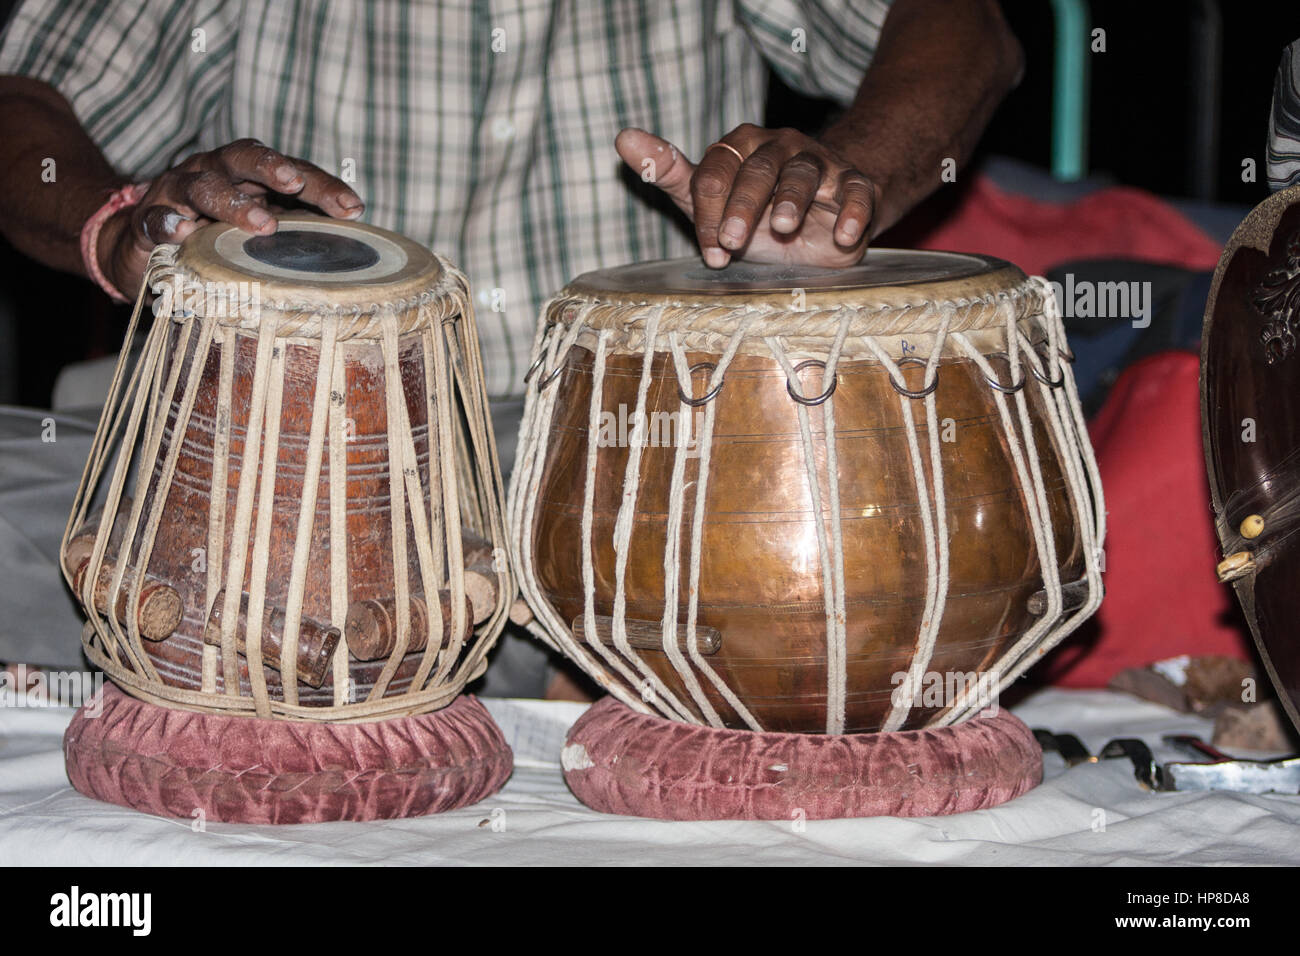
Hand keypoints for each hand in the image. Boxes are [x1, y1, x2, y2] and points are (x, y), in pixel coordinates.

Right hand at [97, 138, 362, 294]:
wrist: (144, 242)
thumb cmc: (216, 234)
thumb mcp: (260, 230)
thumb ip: (296, 231)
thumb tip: (353, 249)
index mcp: (250, 174)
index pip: (292, 171)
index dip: (323, 186)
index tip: (354, 208)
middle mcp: (216, 171)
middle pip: (245, 157)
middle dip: (273, 167)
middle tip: (295, 183)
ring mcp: (179, 192)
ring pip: (204, 186)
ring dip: (234, 203)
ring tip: (262, 224)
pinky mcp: (149, 219)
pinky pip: (156, 219)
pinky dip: (168, 224)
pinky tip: (182, 233)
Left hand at [616, 124, 877, 268]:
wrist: (815, 222)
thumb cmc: (752, 210)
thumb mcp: (706, 196)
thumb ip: (669, 172)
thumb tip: (623, 138)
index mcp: (740, 146)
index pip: (717, 172)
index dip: (709, 212)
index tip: (711, 252)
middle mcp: (780, 147)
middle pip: (759, 170)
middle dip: (744, 206)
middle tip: (732, 242)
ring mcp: (819, 164)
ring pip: (804, 173)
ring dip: (793, 201)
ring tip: (783, 228)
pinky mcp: (854, 185)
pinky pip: (856, 191)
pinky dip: (852, 211)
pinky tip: (843, 234)